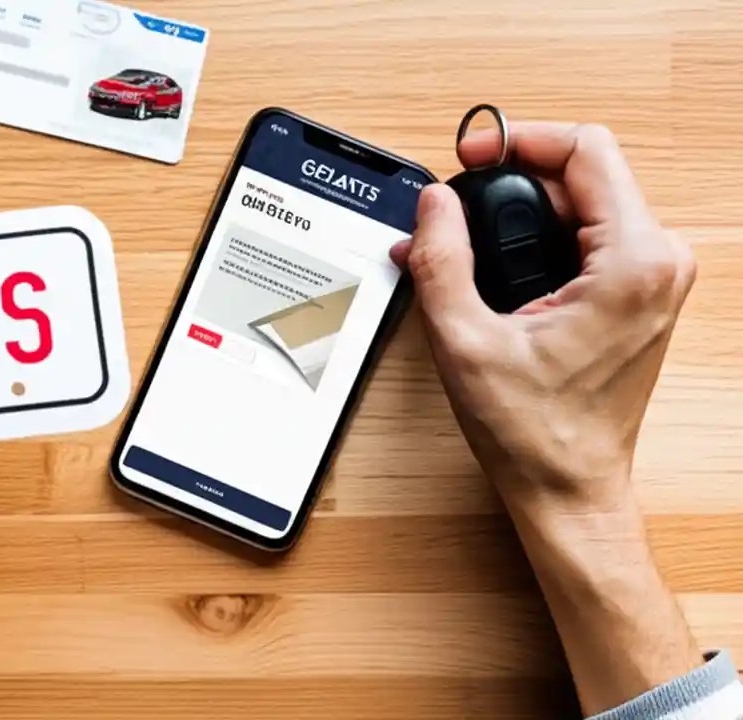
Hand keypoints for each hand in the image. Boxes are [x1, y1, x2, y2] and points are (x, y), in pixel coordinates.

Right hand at [391, 123, 701, 713]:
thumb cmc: (536, 433)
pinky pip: (587, 238)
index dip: (519, 141)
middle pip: (581, 176)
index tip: (473, 157)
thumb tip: (434, 203)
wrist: (567, 489)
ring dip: (515, 216)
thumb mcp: (466, 340)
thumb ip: (442, 259)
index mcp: (633, 264)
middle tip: (451, 211)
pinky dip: (534, 241)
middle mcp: (658, 264)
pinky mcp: (637, 294)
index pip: (585, 151)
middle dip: (508, 185)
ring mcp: (652, 279)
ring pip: (580, 205)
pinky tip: (486, 268)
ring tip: (457, 247)